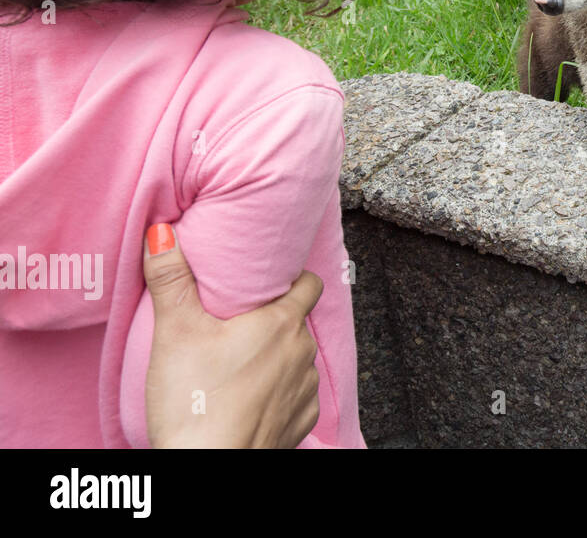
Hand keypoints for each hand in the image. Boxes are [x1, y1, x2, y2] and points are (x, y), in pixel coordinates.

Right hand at [143, 224, 323, 448]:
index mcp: (281, 322)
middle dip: (275, 319)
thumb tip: (162, 232)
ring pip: (298, 360)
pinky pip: (296, 396)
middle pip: (298, 322)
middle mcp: (303, 353)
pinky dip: (278, 394)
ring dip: (277, 358)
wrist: (208, 469)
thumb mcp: (174, 332)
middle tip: (239, 324)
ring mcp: (306, 390)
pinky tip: (249, 398)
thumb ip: (170, 279)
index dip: (291, 277)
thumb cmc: (194, 401)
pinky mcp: (302, 423)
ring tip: (240, 364)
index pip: (309, 283)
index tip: (267, 280)